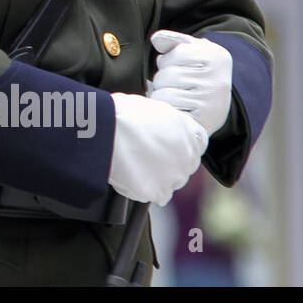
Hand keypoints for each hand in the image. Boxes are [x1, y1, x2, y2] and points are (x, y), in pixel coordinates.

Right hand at [108, 92, 207, 206]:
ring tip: (133, 164)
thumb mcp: (150, 108)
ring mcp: (176, 175)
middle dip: (169, 163)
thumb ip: (163, 121)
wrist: (104, 132)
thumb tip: (157, 127)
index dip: (182, 145)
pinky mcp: (160, 191)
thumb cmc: (120, 114)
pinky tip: (129, 175)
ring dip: (157, 177)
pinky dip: (144, 189)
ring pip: (171, 181)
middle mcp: (188, 154)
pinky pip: (155, 195)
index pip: (198, 142)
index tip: (166, 145)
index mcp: (188, 130)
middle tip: (145, 156)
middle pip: (185, 165)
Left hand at [148, 30, 232, 136]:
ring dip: (162, 96)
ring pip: (165, 94)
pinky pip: (169, 110)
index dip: (168, 60)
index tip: (178, 66)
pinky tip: (178, 109)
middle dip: (163, 80)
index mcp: (216, 57)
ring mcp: (210, 101)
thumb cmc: (198, 74)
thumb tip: (156, 39)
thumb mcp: (192, 51)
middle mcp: (217, 79)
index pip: (176, 53)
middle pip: (168, 74)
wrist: (214, 108)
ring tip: (176, 97)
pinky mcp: (202, 120)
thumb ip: (174, 41)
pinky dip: (167, 109)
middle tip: (176, 85)